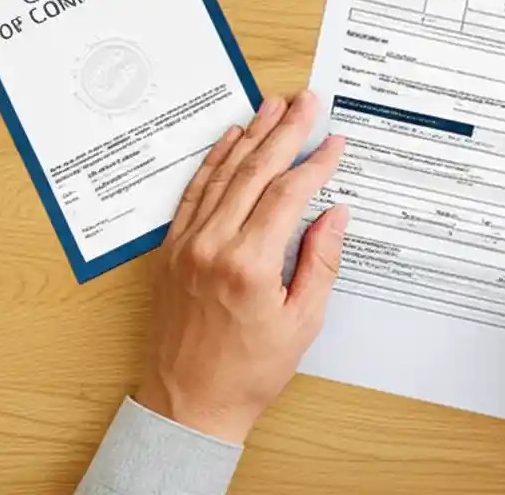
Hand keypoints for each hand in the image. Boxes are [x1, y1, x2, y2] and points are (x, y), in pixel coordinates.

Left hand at [135, 90, 347, 442]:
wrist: (190, 402)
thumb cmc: (250, 370)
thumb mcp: (303, 321)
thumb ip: (320, 261)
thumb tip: (334, 213)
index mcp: (250, 266)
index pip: (287, 195)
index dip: (314, 163)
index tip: (335, 143)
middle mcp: (212, 247)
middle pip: (254, 172)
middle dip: (284, 131)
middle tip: (306, 101)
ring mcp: (186, 245)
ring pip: (222, 174)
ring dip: (250, 135)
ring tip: (273, 106)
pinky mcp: (170, 249)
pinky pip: (193, 192)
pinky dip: (213, 161)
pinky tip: (231, 138)